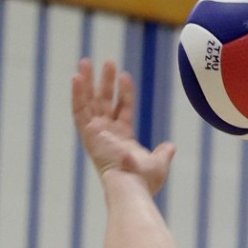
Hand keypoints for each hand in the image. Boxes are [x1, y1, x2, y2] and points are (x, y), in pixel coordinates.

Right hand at [71, 59, 174, 193]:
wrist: (131, 186)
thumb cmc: (144, 181)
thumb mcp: (159, 163)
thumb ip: (163, 153)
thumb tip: (170, 147)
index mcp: (122, 140)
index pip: (122, 110)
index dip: (124, 93)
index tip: (125, 76)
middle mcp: (107, 135)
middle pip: (104, 102)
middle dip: (104, 82)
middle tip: (107, 62)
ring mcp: (96, 134)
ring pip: (89, 102)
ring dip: (88, 82)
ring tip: (85, 61)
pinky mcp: (88, 134)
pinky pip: (79, 111)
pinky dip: (77, 94)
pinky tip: (76, 77)